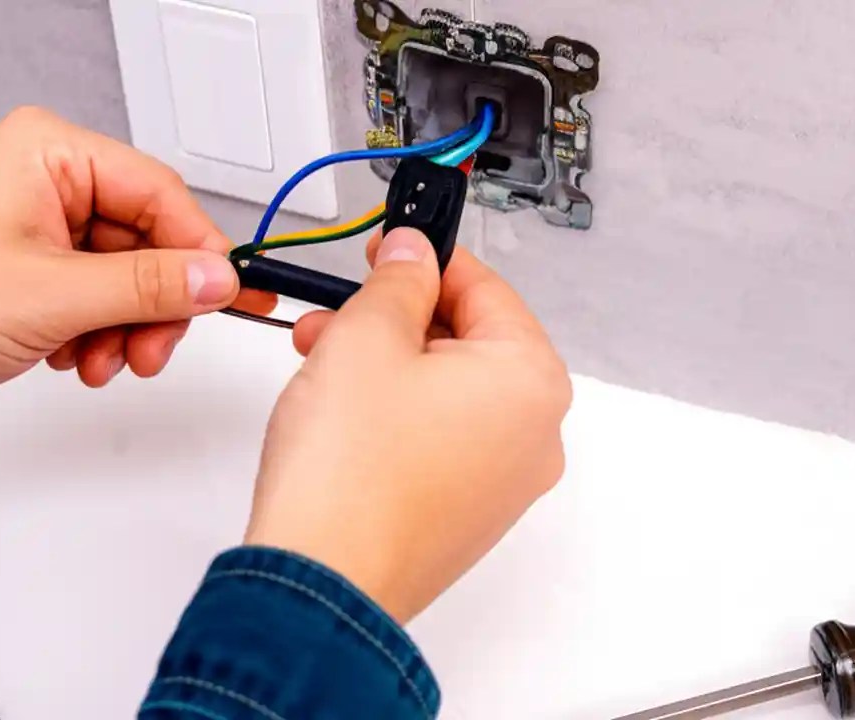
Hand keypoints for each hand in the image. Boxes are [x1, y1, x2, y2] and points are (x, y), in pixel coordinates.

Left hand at [0, 107, 268, 420]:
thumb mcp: (54, 297)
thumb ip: (148, 286)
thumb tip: (218, 278)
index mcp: (49, 153)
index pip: (159, 193)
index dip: (200, 249)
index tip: (232, 296)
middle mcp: (46, 180)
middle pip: (147, 239)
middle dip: (154, 304)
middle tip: (152, 350)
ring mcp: (38, 226)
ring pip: (126, 275)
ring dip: (124, 327)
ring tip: (99, 363)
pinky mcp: (30, 268)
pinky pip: (95, 296)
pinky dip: (96, 333)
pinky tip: (72, 358)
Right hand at [244, 228, 571, 622]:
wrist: (321, 581)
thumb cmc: (350, 472)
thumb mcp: (366, 336)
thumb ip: (396, 280)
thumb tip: (411, 255)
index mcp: (530, 381)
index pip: (485, 288)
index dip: (427, 258)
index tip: (389, 247)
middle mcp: (534, 436)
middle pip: (466, 342)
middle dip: (394, 318)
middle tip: (337, 310)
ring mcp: (503, 483)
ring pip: (445, 392)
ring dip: (384, 364)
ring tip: (320, 360)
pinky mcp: (466, 516)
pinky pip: (437, 440)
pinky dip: (393, 414)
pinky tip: (340, 410)